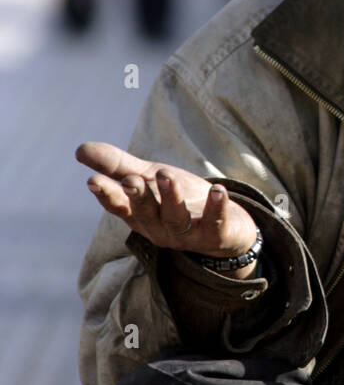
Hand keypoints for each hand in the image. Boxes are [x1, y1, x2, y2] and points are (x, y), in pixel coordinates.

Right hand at [76, 141, 257, 258]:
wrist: (224, 227)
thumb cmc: (177, 199)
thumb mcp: (148, 178)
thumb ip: (117, 165)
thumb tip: (79, 149)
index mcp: (139, 214)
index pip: (119, 206)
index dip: (107, 195)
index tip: (93, 181)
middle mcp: (159, 227)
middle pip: (145, 213)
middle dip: (138, 197)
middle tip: (132, 179)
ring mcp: (186, 235)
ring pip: (175, 219)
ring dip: (171, 198)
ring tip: (168, 176)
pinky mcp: (215, 235)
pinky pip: (214, 223)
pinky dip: (216, 207)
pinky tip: (217, 190)